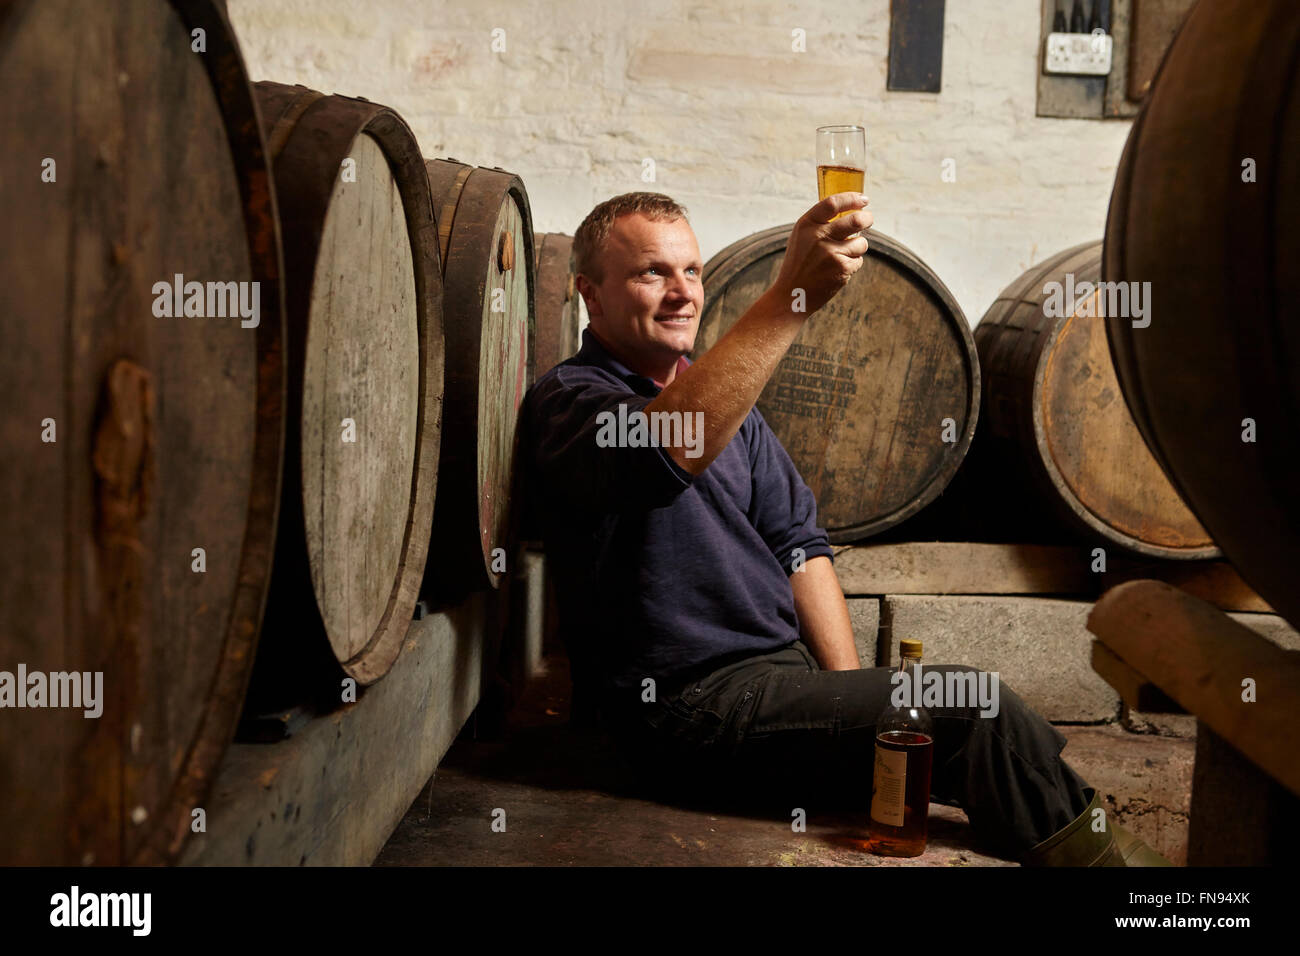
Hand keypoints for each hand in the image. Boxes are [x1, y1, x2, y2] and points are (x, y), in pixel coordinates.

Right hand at [768, 192, 871, 317]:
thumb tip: (852, 210)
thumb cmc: (799, 264)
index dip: (852, 199)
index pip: (833, 202)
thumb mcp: (802, 237)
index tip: (863, 199)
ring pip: (861, 242)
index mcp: (806, 224)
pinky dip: (852, 264)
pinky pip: (858, 260)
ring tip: (842, 255)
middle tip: (868, 219)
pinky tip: (837, 270)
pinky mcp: (841, 268)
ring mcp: (831, 253)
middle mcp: (818, 236)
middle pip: (856, 220)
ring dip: (857, 247)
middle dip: (867, 218)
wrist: (791, 295)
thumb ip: (821, 223)